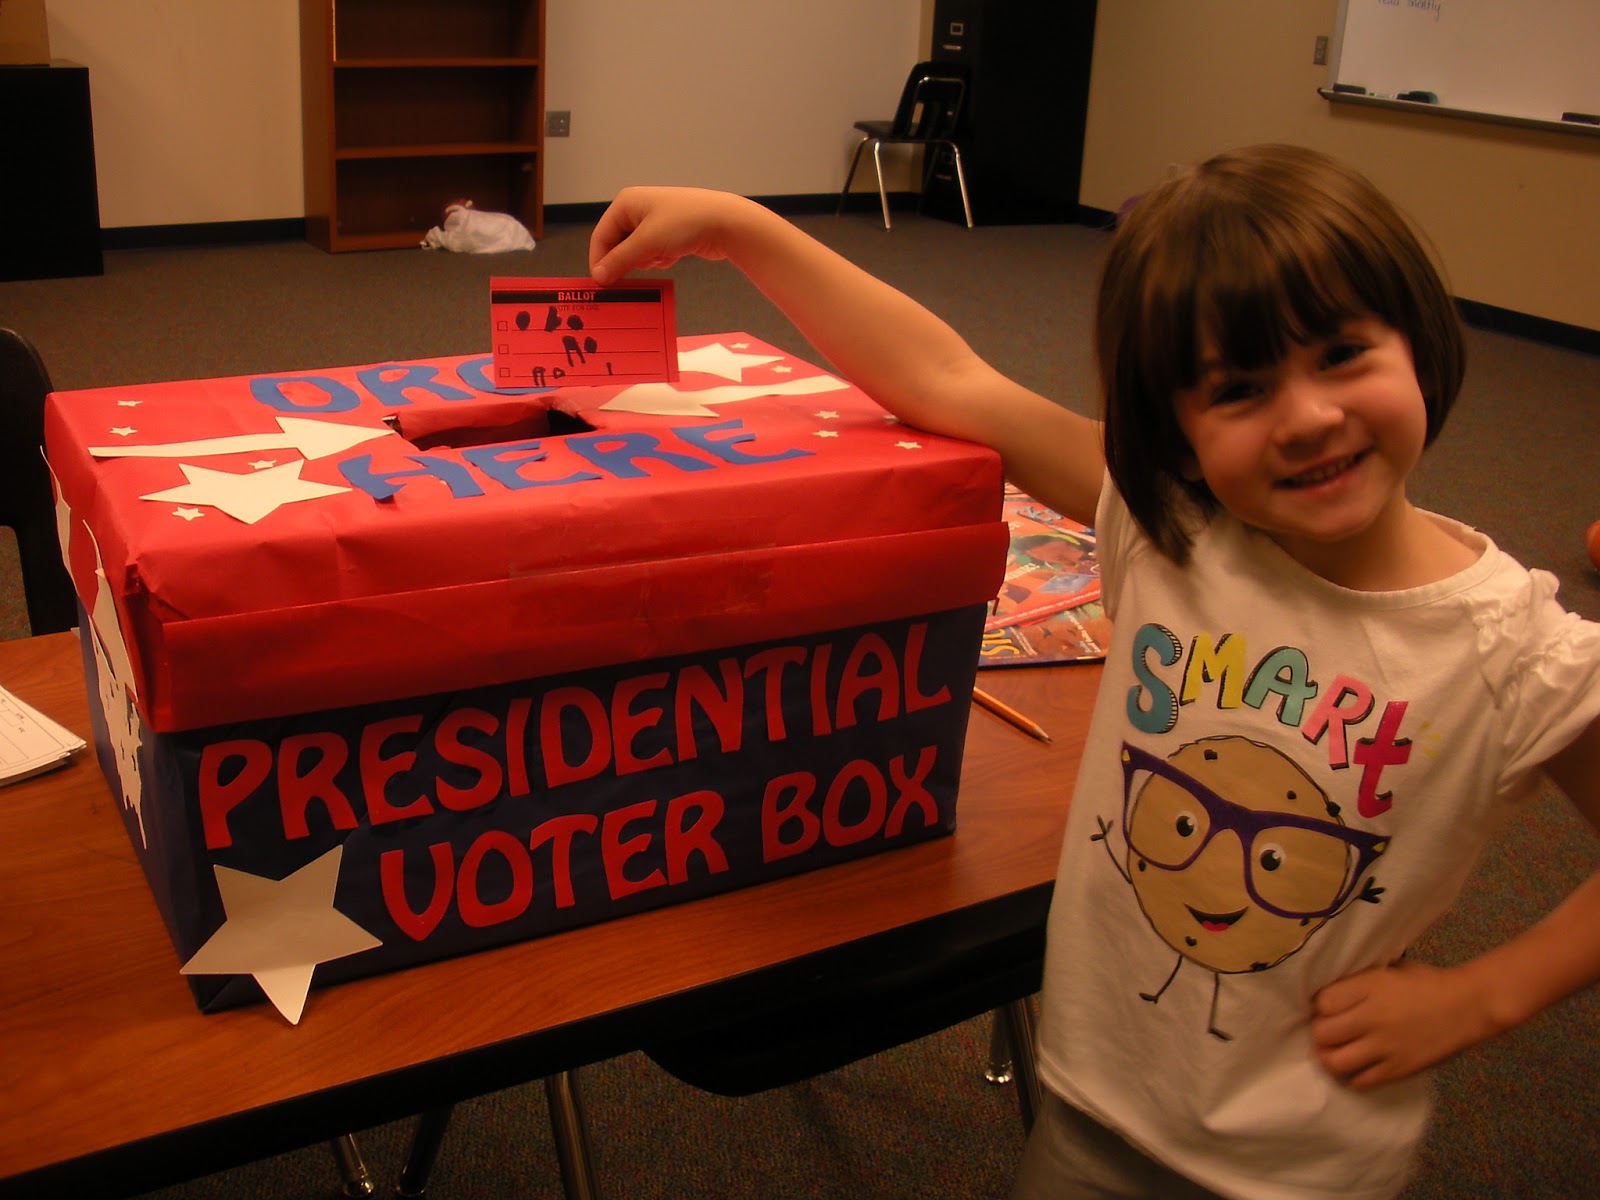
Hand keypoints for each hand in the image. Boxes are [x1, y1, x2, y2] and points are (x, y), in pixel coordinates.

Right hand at [588, 187, 756, 284]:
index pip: (601, 236)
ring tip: (663, 254)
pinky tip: (674, 254)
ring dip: (647, 260)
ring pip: (637, 252)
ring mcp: (654, 222)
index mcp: (626, 203)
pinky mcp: (669, 234)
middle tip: (642, 266)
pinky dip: (660, 259)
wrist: (726, 223)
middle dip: (630, 260)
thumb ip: (619, 261)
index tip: (602, 285)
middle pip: (618, 245)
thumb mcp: (647, 243)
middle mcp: (637, 209)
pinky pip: (653, 253)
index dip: (600, 261)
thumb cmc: (685, 223)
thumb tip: (598, 276)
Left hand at [1310, 960, 1500, 1088]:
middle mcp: (1373, 1017)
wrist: (1469, 1005)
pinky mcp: (1399, 1069)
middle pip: (1322, 1033)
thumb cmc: (1427, 982)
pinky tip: (1356, 1068)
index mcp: (1369, 987)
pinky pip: (1361, 1081)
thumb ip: (1360, 982)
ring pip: (1335, 1062)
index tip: (1327, 1008)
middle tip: (1328, 1032)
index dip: (1320, 1006)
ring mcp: (1385, 1046)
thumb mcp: (1388, 969)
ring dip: (1329, 1058)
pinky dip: (1352, 1077)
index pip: (1322, 1002)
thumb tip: (1330, 992)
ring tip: (1335, 1052)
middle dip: (1320, 1033)